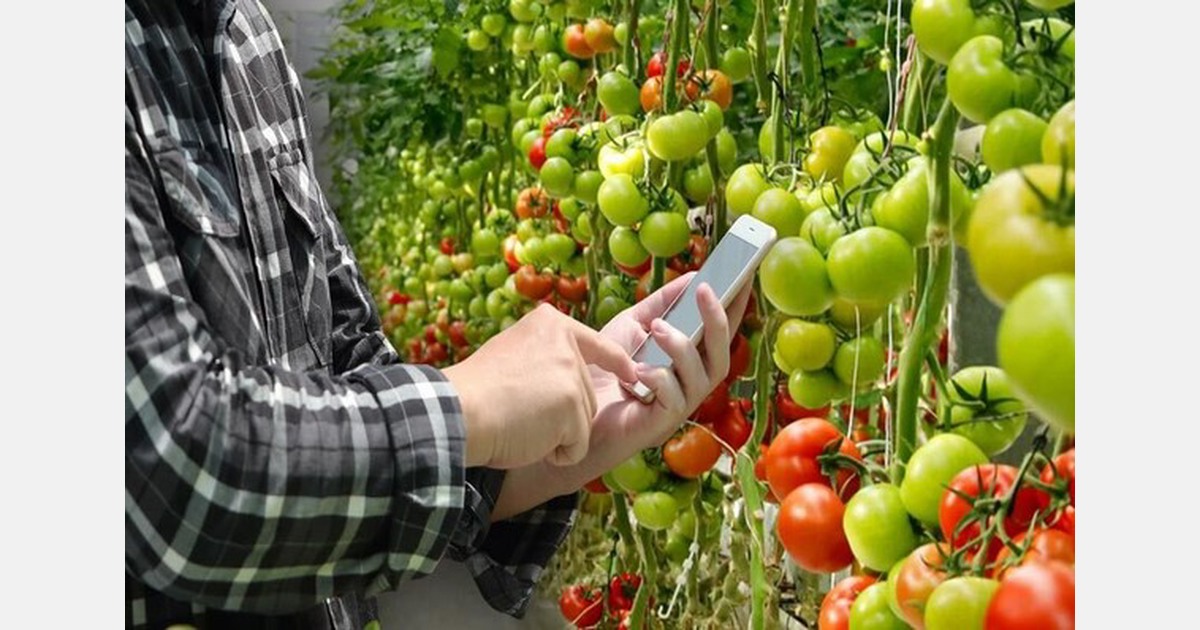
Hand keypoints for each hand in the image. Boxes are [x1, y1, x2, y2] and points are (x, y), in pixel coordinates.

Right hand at [442, 303, 637, 468]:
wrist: (459, 411)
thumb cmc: (478, 391)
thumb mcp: (514, 351)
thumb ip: (546, 356)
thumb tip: (570, 371)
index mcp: (550, 324)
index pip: (598, 345)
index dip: (617, 363)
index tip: (631, 373)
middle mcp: (566, 344)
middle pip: (587, 392)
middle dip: (563, 414)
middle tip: (522, 412)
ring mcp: (571, 375)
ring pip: (584, 420)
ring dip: (558, 434)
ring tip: (522, 423)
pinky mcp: (572, 406)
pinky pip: (578, 445)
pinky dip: (557, 453)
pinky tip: (530, 439)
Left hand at [488, 275, 752, 519]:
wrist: (569, 405)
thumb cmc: (603, 368)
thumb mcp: (632, 325)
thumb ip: (662, 304)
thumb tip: (694, 276)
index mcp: (688, 363)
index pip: (720, 335)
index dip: (736, 308)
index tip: (745, 275)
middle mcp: (689, 386)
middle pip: (721, 358)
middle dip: (718, 321)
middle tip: (704, 291)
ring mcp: (677, 407)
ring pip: (702, 378)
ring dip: (682, 347)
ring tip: (657, 328)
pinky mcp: (659, 425)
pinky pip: (674, 400)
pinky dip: (659, 379)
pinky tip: (637, 370)